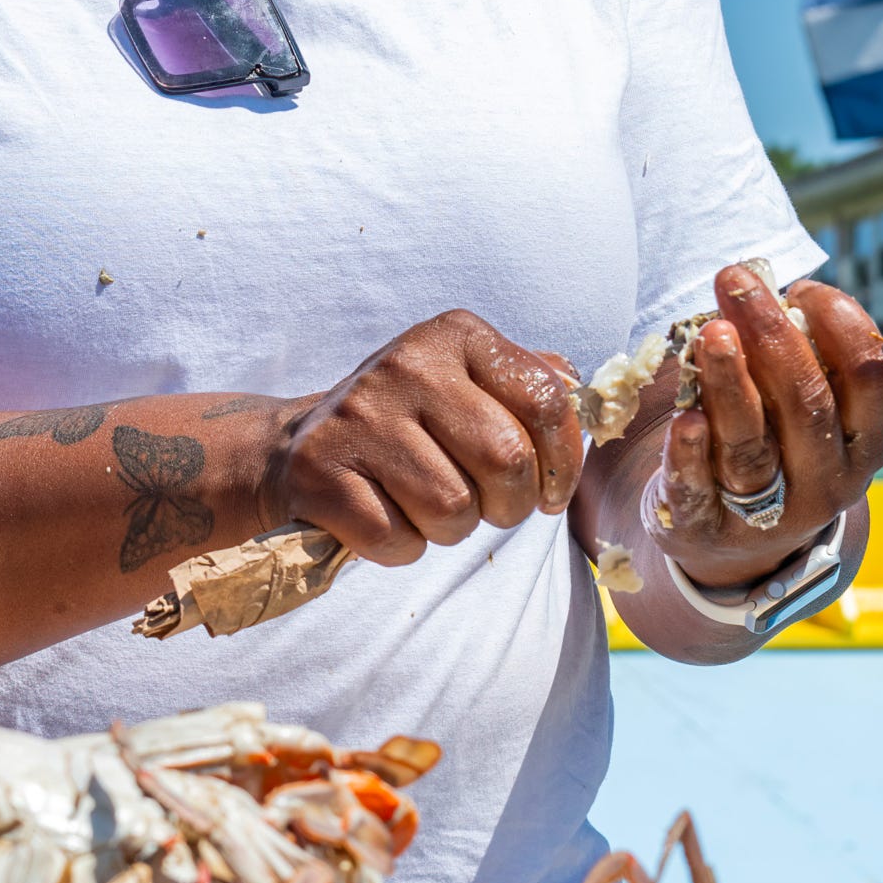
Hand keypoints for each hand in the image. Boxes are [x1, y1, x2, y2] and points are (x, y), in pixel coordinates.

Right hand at [263, 310, 583, 562]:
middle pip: (507, 461)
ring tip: (426, 507)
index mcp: (455, 335)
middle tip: (487, 507)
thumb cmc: (406, 423)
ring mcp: (359, 418)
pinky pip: (397, 539)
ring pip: (453, 509)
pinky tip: (385, 518)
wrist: (296, 446)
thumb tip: (585, 392)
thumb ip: (529, 381)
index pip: (547, 401)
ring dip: (451, 530)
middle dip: (509, 505)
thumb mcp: (466, 381)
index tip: (551, 493)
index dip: (563, 463)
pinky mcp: (321, 472)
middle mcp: (407, 364)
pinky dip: (401, 546)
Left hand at [648, 267, 882, 587]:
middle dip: (772, 335)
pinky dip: (690, 453)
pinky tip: (684, 418)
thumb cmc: (775, 448)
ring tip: (711, 332)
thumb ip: (799, 362)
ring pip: (751, 447)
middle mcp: (826, 482)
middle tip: (736, 283)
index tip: (800, 288)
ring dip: (731, 385)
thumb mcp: (806, 415)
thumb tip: (764, 291)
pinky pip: (699, 491)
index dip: (840, 323)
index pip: (869, 376)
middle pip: (805, 404)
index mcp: (863, 445)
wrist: (736, 545)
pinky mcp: (707, 529)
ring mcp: (769, 513)